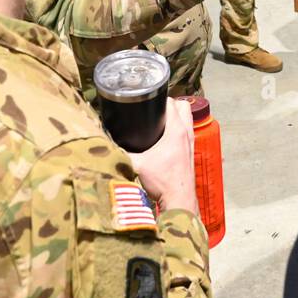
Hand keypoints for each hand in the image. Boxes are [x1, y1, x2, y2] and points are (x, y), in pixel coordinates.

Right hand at [127, 99, 196, 214]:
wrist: (179, 200)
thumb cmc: (162, 182)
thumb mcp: (137, 165)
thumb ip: (120, 153)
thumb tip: (105, 144)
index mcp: (176, 130)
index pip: (172, 102)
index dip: (159, 97)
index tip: (147, 99)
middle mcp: (187, 134)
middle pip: (184, 106)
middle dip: (170, 104)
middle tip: (154, 109)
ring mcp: (192, 143)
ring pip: (188, 119)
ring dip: (177, 116)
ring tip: (160, 120)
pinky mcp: (191, 153)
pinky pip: (188, 132)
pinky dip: (180, 129)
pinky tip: (167, 137)